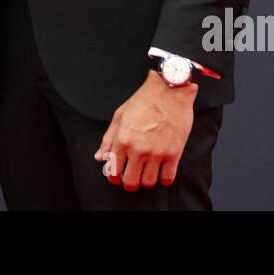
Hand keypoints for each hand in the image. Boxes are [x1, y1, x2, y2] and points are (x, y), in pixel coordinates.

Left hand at [94, 71, 195, 190]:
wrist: (169, 91)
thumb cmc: (144, 100)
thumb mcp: (120, 116)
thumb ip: (108, 139)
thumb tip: (100, 157)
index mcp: (122, 140)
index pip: (113, 171)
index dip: (113, 178)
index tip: (117, 177)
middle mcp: (138, 149)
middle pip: (130, 181)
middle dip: (129, 184)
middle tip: (131, 179)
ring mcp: (157, 153)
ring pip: (148, 182)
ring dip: (146, 182)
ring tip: (146, 175)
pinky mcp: (174, 153)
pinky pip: (168, 178)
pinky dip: (163, 179)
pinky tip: (161, 173)